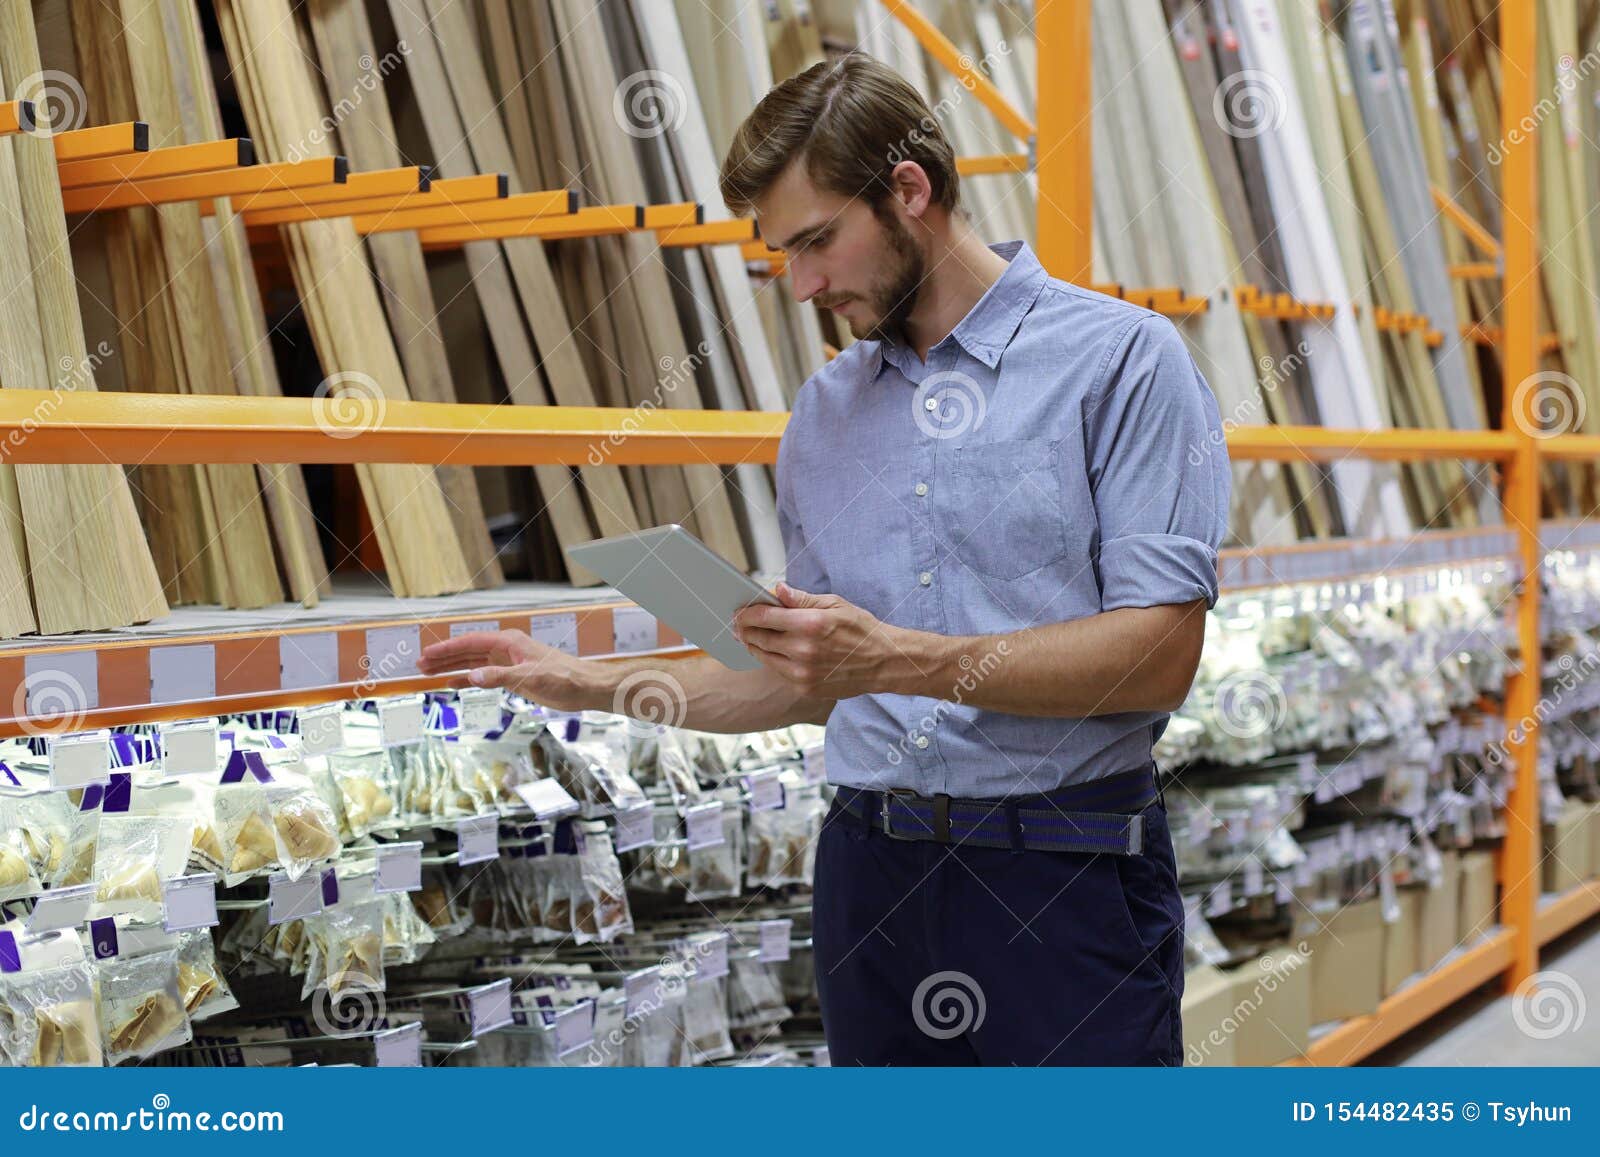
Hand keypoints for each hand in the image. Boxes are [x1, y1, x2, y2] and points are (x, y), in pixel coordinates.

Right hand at [418, 629, 599, 711]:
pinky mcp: (513, 676)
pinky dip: (468, 679)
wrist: (584, 687)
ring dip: (452, 667)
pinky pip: (484, 675)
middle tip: (419, 665)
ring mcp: (508, 662)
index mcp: (509, 642)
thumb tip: (471, 676)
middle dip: (444, 657)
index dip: (447, 649)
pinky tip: (453, 684)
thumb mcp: (530, 677)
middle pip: (468, 651)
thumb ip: (500, 677)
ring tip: (428, 674)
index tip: (426, 654)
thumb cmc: (563, 677)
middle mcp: (506, 649)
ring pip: (473, 662)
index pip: (470, 642)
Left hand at [732, 583, 908, 698]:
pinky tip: (776, 652)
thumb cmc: (861, 630)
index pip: (764, 617)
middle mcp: (803, 650)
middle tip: (740, 624)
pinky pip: (779, 672)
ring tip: (753, 637)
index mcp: (810, 624)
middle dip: (746, 629)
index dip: (746, 613)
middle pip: (758, 638)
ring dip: (756, 646)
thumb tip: (778, 590)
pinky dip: (774, 661)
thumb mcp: (835, 605)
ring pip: (764, 658)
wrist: (883, 663)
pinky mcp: (805, 688)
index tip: (739, 611)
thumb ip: (802, 599)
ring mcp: (803, 673)